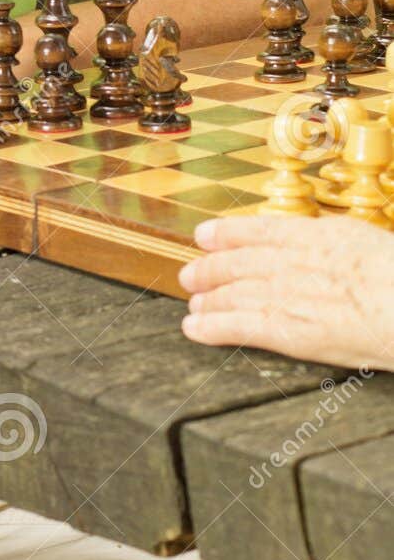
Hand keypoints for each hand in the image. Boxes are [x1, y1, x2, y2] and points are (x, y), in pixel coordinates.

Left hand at [179, 215, 393, 369]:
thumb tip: (319, 240)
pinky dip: (212, 326)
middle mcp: (296, 261)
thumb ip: (334, 243)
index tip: (205, 234)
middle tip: (191, 274)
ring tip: (194, 303)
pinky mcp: (290, 330)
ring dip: (208, 299)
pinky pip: (240, 326)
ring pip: (234, 293)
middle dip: (210, 268)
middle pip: (239, 261)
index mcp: (319, 236)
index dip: (227, 232)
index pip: (260, 229)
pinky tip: (195, 328)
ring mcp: (290, 294)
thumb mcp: (367, 243)